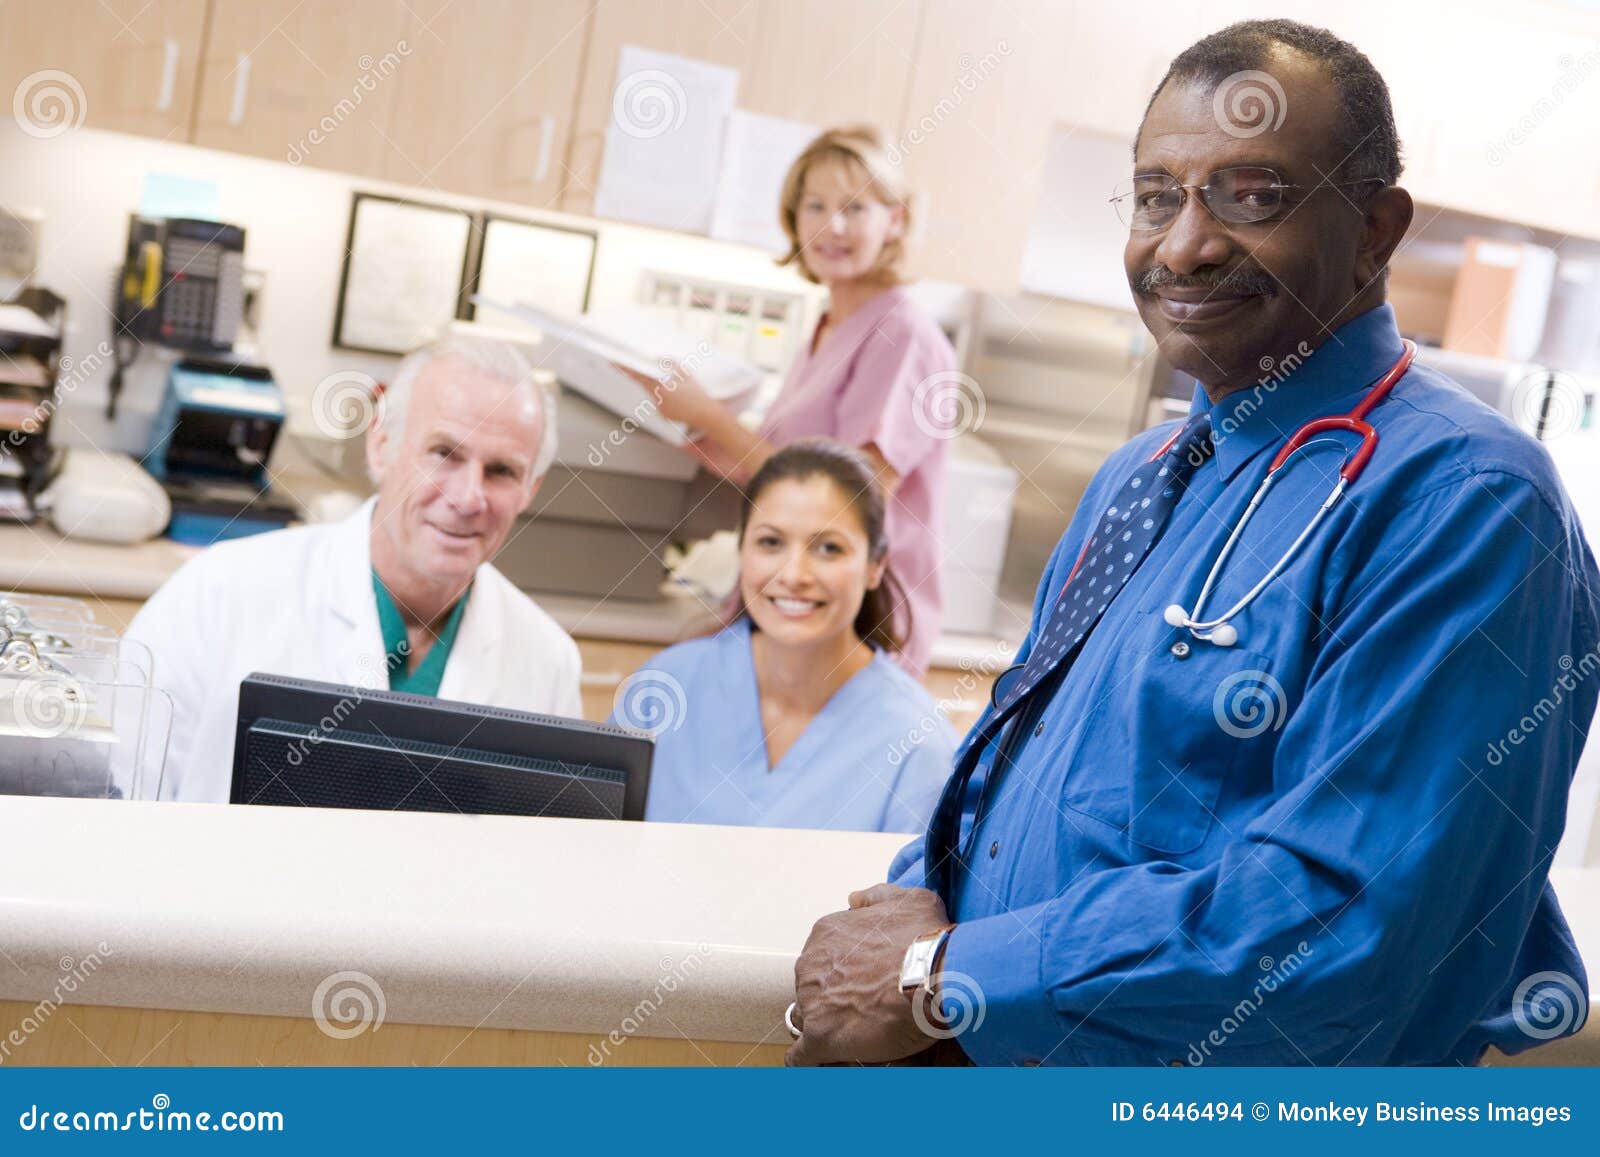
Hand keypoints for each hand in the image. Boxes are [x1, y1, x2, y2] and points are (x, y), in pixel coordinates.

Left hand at [610, 360, 719, 428]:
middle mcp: (657, 397)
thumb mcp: (686, 374)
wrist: (706, 414)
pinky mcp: (663, 414)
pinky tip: (681, 401)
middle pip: (645, 383)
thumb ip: (671, 364)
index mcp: (661, 385)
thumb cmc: (697, 393)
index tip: (613, 362)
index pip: (638, 374)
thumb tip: (658, 359)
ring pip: (654, 393)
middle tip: (639, 369)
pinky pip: (661, 402)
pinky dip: (667, 399)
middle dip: (643, 376)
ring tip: (681, 393)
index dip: (625, 368)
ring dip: (662, 389)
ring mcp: (659, 407)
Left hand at [785, 883, 950, 1065]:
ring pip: (807, 1021)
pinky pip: (801, 1057)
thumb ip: (876, 897)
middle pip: (812, 989)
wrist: (933, 974)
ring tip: (854, 1040)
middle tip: (864, 1014)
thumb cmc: (923, 939)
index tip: (865, 986)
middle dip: (833, 1002)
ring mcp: (812, 1001)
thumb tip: (854, 900)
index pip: (823, 960)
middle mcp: (811, 965)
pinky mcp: (820, 1036)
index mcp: (826, 934)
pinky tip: (829, 1063)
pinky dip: (812, 1061)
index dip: (844, 976)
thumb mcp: (906, 901)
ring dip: (825, 1030)